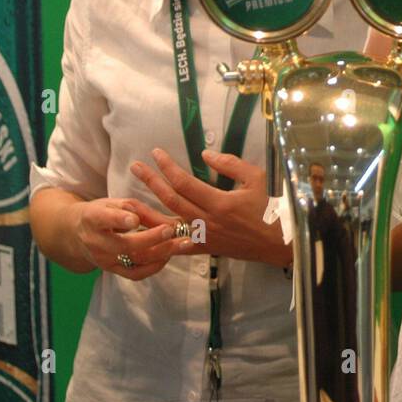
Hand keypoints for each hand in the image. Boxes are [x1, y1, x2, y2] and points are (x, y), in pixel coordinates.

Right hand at [70, 196, 187, 280]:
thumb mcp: (116, 203)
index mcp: (92, 218)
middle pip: (124, 244)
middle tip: (172, 229)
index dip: (119, 220)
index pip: (104, 219)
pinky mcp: (112, 271)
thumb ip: (139, 210)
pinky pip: (136, 273)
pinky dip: (156, 266)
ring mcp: (104, 260)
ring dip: (162, 252)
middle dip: (151, 238)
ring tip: (184, 243)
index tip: (135, 218)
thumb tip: (168, 217)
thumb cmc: (103, 213)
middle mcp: (96, 242)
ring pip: (135, 260)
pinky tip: (170, 255)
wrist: (78, 234)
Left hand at [128, 147, 289, 266]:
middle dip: (151, 181)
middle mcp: (206, 221)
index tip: (156, 153)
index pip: (184, 182)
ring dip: (145, 211)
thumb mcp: (254, 178)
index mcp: (219, 202)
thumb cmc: (267, 207)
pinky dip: (158, 240)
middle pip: (171, 199)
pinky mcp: (202, 248)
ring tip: (127, 200)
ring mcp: (202, 237)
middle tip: (136, 166)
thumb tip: (204, 154)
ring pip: (166, 224)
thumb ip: (229, 164)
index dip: (167, 166)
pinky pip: (175, 246)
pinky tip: (143, 233)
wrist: (275, 242)